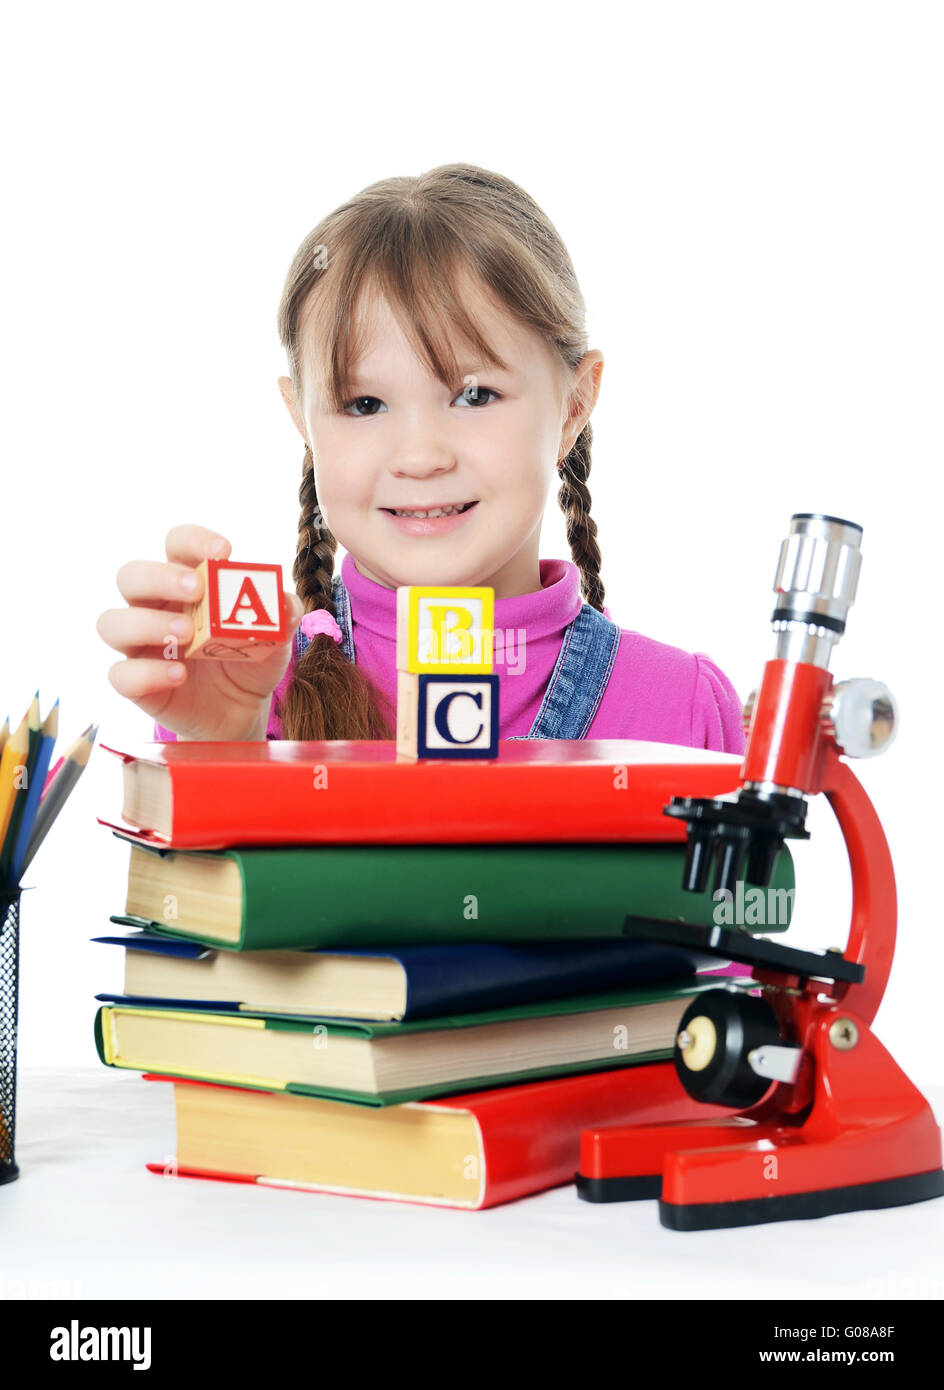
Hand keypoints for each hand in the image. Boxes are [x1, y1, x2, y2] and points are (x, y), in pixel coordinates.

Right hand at [97, 525, 303, 740]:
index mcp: (186, 581)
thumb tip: (285, 601)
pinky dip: (147, 673)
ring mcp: (140, 644)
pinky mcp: (136, 682)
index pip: (176, 544)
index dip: (194, 541)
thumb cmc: (249, 658)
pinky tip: (179, 675)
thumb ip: (283, 614)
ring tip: (186, 634)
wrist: (242, 710)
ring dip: (147, 623)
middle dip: (161, 577)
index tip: (223, 552)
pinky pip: (121, 674)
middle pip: (131, 576)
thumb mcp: (275, 637)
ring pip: (112, 623)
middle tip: (198, 589)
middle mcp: (155, 606)